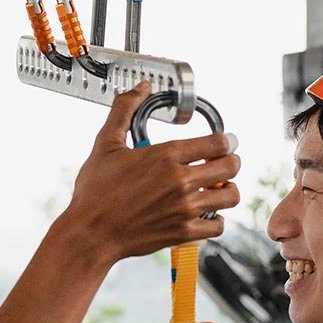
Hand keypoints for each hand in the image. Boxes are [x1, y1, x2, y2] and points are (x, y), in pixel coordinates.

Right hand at [60, 84, 240, 264]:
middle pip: (230, 165)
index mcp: (165, 156)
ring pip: (230, 195)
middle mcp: (180, 181)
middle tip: (224, 162)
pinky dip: (216, 219)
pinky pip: (218, 225)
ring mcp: (184, 208)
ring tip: (217, 187)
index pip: (218, 142)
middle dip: (231, 161)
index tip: (222, 142)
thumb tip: (141, 88)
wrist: (90, 233)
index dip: (225, 140)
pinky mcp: (183, 233)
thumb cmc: (96, 192)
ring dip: (227, 189)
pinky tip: (205, 213)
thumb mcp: (106, 144)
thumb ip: (124, 110)